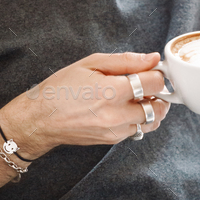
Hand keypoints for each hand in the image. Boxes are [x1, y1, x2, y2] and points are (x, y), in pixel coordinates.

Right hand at [0, 52, 169, 157]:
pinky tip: (125, 109)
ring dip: (151, 108)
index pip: (154, 82)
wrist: (40, 119)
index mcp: (112, 91)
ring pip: (151, 121)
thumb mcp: (91, 64)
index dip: (157, 73)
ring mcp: (115, 130)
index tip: (152, 70)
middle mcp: (117, 114)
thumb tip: (151, 59)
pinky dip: (138, 119)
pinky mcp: (112, 140)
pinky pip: (137, 130)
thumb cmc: (61, 88)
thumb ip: (125, 61)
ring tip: (139, 98)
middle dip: (158, 93)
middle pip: (159, 105)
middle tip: (148, 84)